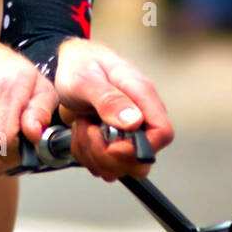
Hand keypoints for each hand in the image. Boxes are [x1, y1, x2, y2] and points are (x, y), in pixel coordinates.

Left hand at [52, 38, 172, 180]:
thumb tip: (134, 121)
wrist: (68, 64)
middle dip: (108, 156)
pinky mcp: (116, 141)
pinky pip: (106, 165)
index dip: (138, 148)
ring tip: (82, 126)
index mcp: (142, 96)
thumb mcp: (86, 79)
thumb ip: (109, 99)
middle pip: (142, 160)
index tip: (110, 145)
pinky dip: (87, 156)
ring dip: (93, 154)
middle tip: (88, 130)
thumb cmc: (80, 65)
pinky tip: (81, 134)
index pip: (162, 133)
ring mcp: (130, 131)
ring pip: (123, 167)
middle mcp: (141, 116)